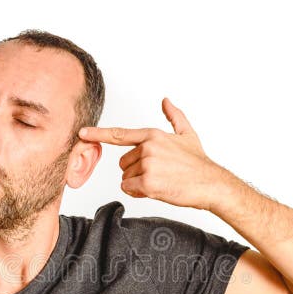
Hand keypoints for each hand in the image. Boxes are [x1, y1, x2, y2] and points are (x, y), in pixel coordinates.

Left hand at [78, 97, 228, 210]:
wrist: (211, 183)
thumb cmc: (198, 162)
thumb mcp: (187, 134)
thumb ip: (173, 116)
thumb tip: (166, 101)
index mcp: (153, 135)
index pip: (119, 134)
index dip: (98, 134)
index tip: (82, 133)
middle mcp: (148, 148)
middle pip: (123, 164)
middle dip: (136, 171)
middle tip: (159, 173)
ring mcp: (148, 165)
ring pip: (126, 178)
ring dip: (139, 183)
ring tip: (161, 180)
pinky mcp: (149, 183)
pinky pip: (130, 189)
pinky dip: (140, 192)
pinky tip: (158, 189)